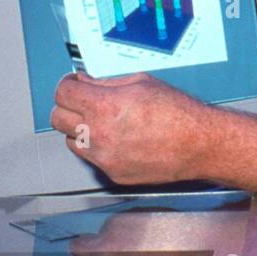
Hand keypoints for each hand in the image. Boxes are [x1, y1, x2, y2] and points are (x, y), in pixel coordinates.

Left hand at [50, 71, 216, 184]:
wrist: (199, 144)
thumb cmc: (178, 112)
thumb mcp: (141, 82)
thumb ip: (107, 83)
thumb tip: (87, 83)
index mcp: (105, 106)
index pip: (63, 94)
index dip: (66, 85)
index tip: (72, 84)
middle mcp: (99, 134)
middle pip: (58, 119)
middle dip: (67, 106)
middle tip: (82, 101)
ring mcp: (104, 157)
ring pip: (71, 141)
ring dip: (80, 129)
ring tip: (103, 122)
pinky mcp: (113, 173)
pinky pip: (92, 158)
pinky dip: (99, 148)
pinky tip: (119, 138)